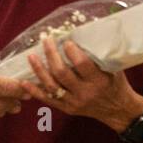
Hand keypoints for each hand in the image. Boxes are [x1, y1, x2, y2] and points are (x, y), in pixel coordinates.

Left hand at [20, 37, 142, 130]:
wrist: (118, 110)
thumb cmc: (116, 84)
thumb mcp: (114, 69)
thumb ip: (99, 55)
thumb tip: (82, 32)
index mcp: (99, 81)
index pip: (82, 65)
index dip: (72, 52)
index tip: (65, 40)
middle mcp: (85, 93)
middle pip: (62, 73)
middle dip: (51, 55)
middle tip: (45, 40)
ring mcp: (74, 102)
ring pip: (51, 86)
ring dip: (39, 70)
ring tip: (31, 56)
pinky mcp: (67, 109)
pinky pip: (47, 100)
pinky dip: (35, 91)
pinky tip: (24, 81)